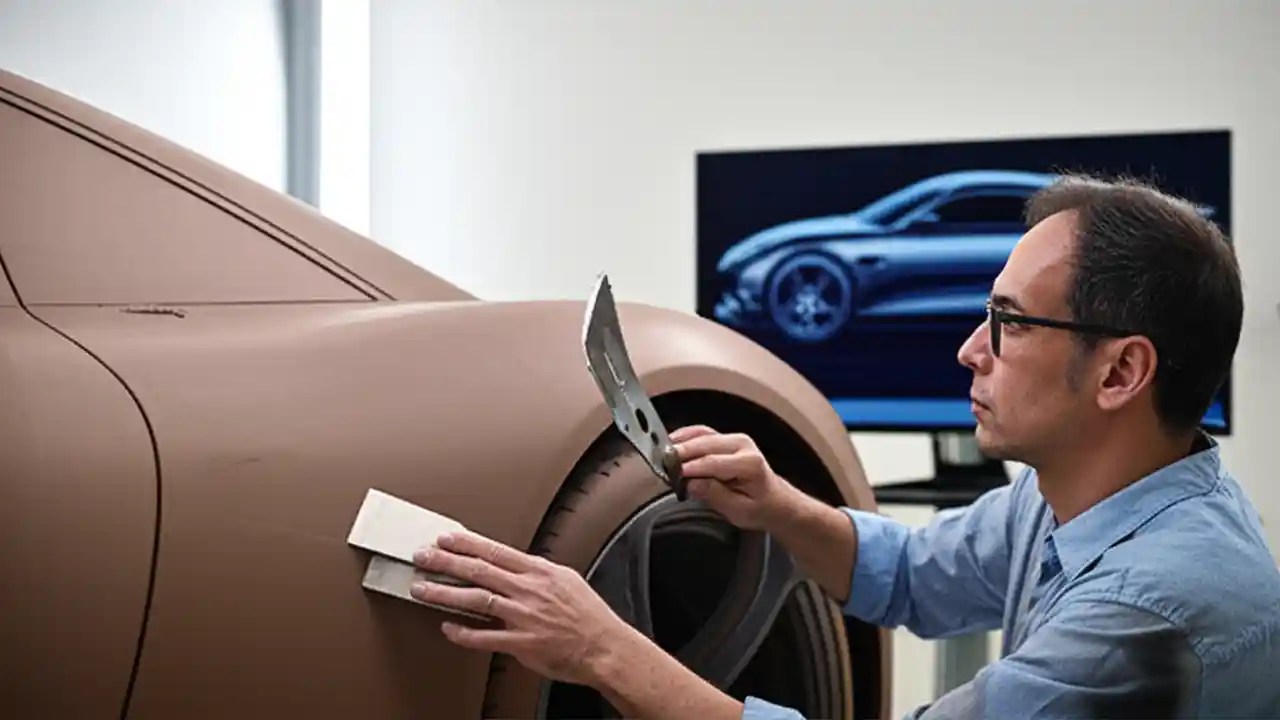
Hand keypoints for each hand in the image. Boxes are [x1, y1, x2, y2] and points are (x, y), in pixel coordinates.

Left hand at [409, 531, 633, 687]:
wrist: (605, 647)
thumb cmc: (589, 616)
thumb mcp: (566, 580)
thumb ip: (538, 573)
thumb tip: (516, 567)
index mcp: (539, 572)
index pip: (495, 550)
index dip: (466, 543)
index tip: (445, 538)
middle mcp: (528, 590)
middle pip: (479, 570)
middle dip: (446, 561)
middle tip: (423, 556)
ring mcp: (523, 616)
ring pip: (475, 599)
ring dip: (444, 593)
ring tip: (422, 588)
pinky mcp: (521, 643)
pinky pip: (485, 637)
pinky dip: (463, 633)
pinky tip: (448, 628)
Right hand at [671, 425, 798, 531]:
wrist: (774, 500)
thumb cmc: (759, 507)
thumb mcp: (739, 511)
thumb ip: (716, 495)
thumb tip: (692, 484)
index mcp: (749, 463)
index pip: (713, 463)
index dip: (689, 468)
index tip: (671, 474)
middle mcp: (743, 445)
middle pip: (705, 445)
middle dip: (681, 453)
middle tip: (661, 462)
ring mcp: (734, 439)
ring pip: (702, 434)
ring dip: (680, 442)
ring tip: (661, 453)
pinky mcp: (726, 439)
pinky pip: (702, 432)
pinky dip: (685, 436)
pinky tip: (671, 443)